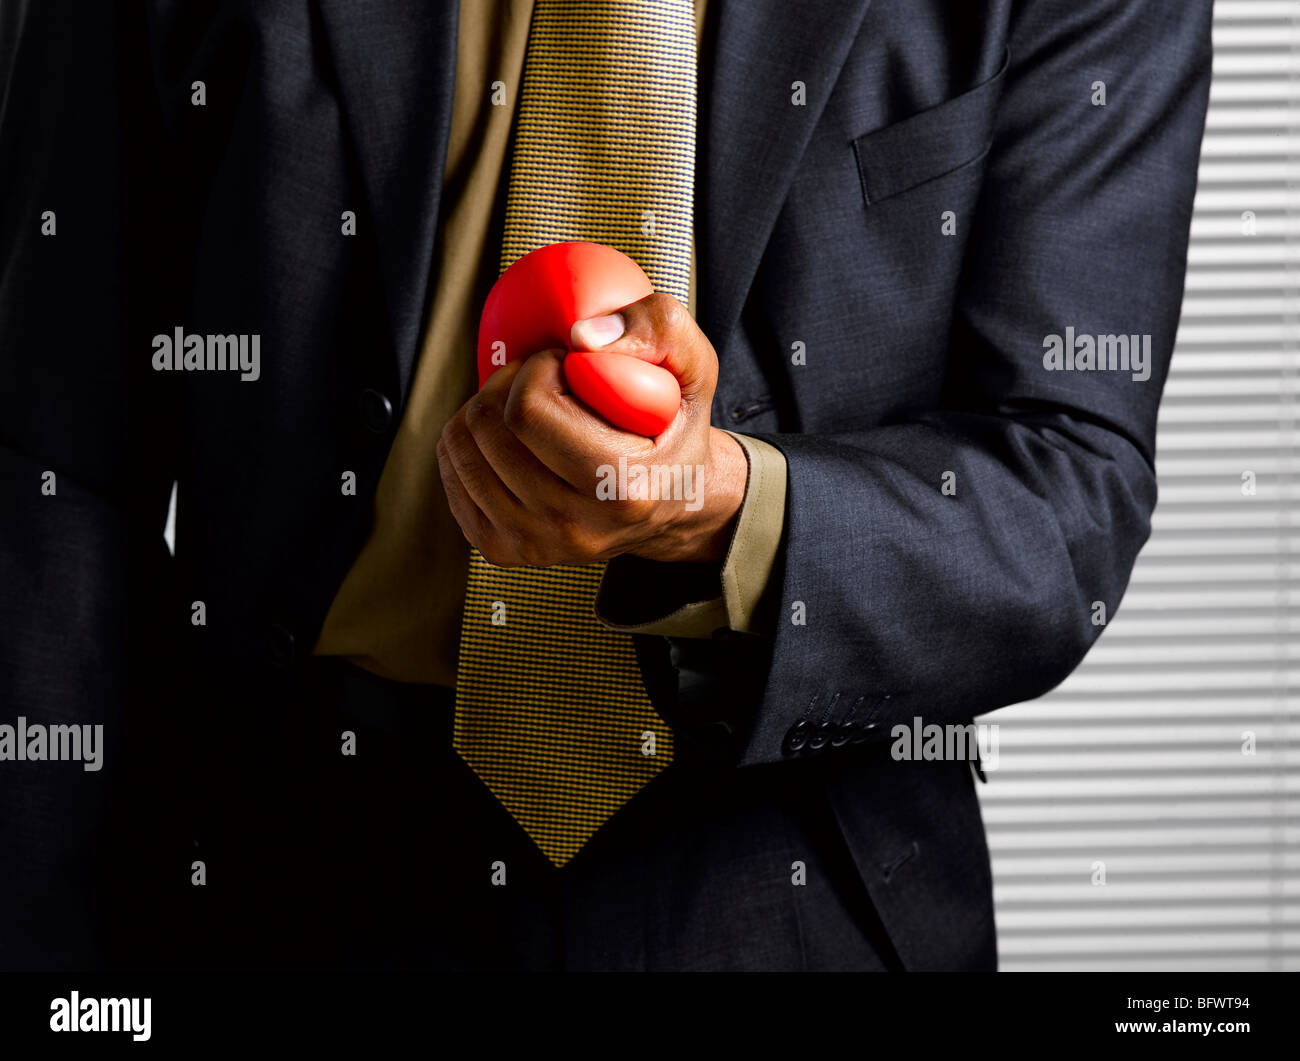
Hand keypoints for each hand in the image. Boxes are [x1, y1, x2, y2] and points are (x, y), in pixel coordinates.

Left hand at [436, 292, 746, 567]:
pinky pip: (452, 475)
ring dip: (483, 410)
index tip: (563, 365)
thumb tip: (579, 337)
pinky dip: (468, 443)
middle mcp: (576, 529)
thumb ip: (658, 328)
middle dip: (505, 384)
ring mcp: (535, 546)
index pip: (529, 412)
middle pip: (487, 428)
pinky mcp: (503, 550)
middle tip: (542, 380)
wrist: (673, 502)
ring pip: (459, 449)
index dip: (535, 369)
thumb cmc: (675, 428)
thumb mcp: (694, 368)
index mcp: (622, 489)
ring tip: (527, 408)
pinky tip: (507, 437)